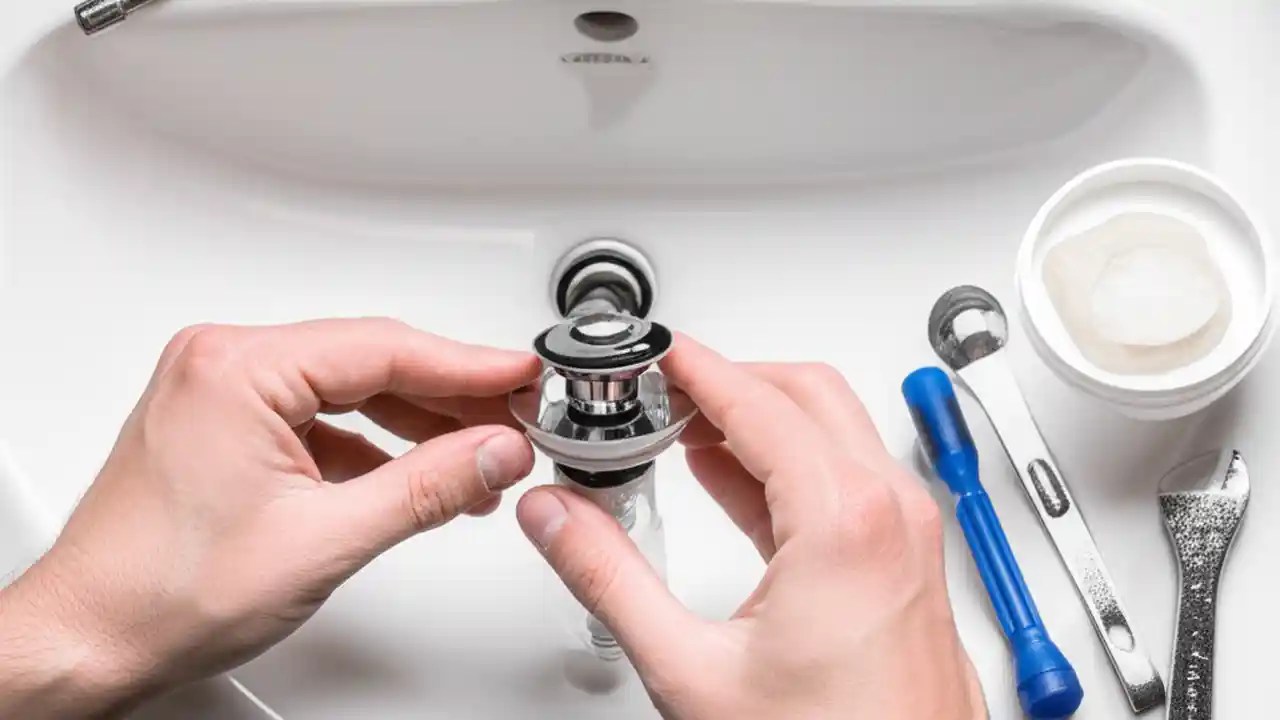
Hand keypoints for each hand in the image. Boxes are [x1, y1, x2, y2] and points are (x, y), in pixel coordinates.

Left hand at [0, 319, 539, 717]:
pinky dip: (372, 445)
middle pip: (369, 362)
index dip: (467, 366)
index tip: (522, 376)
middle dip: (449, 397)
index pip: (384, 349)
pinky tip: (415, 474)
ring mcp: (220, 392)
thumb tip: (495, 451)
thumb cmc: (162, 594)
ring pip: (347, 389)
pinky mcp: (225, 425)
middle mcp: (222, 365)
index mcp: (237, 370)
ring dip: (415, 424)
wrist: (90, 641)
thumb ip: (426, 487)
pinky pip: (318, 416)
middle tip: (515, 418)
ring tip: (479, 456)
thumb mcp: (323, 540)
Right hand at [516, 336, 985, 718]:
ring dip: (759, 417)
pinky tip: (735, 479)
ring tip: (681, 426)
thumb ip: (610, 579)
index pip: (756, 400)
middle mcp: (891, 514)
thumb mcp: (692, 670)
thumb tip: (557, 516)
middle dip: (729, 377)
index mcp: (847, 521)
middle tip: (660, 387)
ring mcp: (907, 538)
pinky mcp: (906, 564)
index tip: (650, 352)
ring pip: (833, 430)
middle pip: (806, 392)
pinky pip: (845, 479)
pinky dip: (787, 463)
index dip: (692, 365)